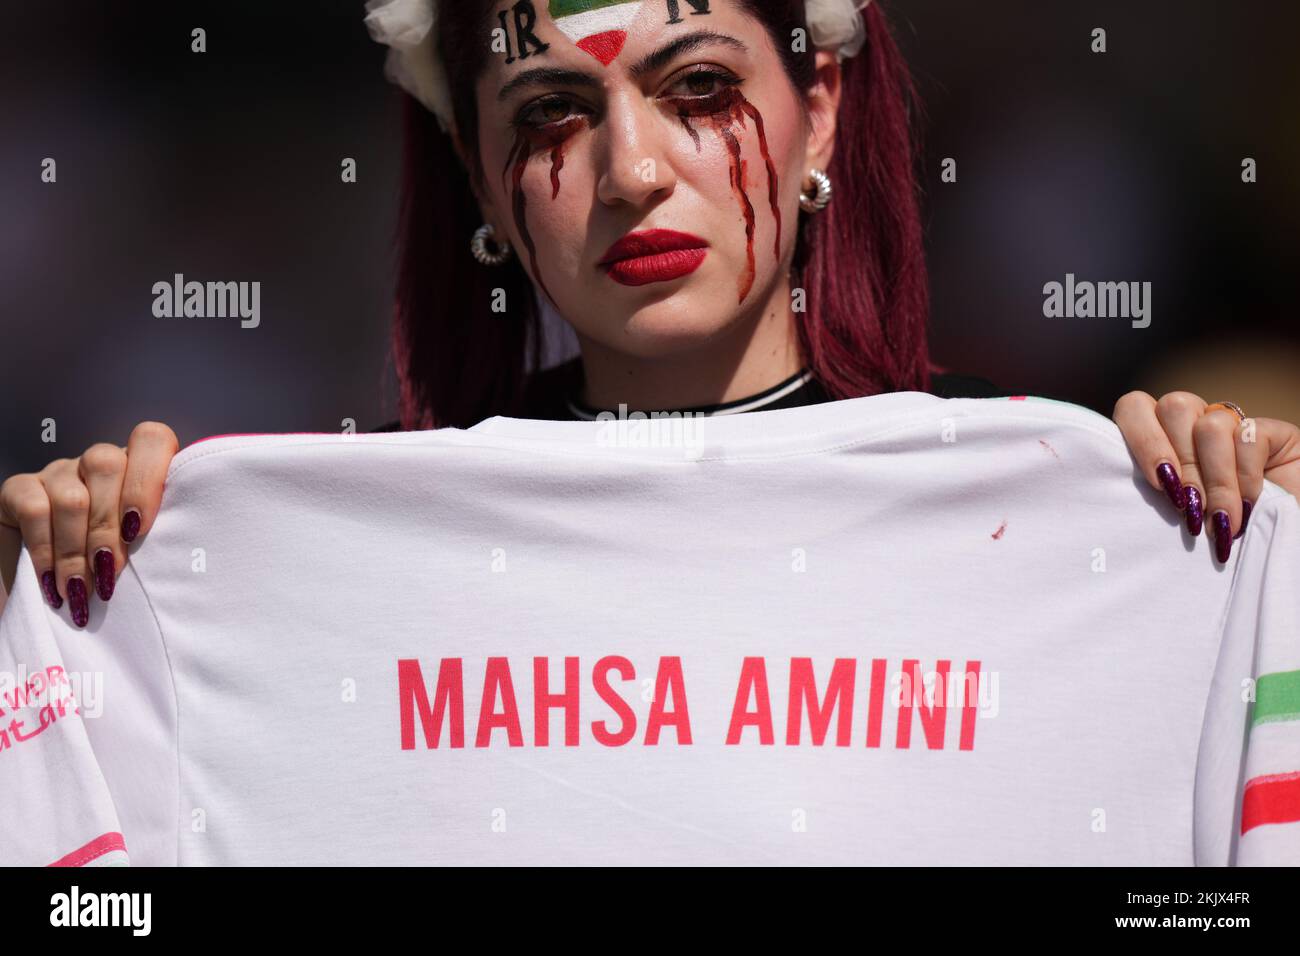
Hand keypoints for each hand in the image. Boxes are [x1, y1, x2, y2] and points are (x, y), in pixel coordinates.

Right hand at [0, 422, 179, 626]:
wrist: (49, 593)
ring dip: (76, 551)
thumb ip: (161, 539)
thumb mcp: (144, 553)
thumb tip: (183, 559)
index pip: (151, 438)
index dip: (148, 477)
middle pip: (106, 465)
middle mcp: (99, 463)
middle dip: (108, 527)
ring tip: (82, 590)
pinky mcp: (20, 489)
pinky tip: (54, 585)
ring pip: (71, 496)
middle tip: (109, 573)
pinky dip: (46, 553)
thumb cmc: (114, 572)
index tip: (139, 529)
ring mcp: (59, 472)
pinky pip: (34, 510)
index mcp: (140, 469)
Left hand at [1113, 391, 1299, 561]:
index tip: (1160, 484)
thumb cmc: (1216, 536)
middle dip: (1182, 466)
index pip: (1134, 408)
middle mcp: (1193, 425)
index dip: (1142, 439)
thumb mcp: (1177, 517)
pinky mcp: (1268, 431)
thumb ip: (1156, 498)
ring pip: (1208, 425)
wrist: (1279, 545)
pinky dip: (1246, 477)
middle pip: (1173, 408)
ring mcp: (1232, 425)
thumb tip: (1124, 505)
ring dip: (1214, 479)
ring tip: (1219, 518)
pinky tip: (1249, 506)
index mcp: (1160, 439)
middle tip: (1191, 508)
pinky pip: (1248, 437)